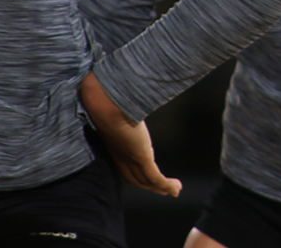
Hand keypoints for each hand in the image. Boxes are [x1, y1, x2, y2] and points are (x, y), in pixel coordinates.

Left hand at [79, 72, 179, 196]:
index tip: (147, 175)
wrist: (104, 101)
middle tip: (163, 188)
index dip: (137, 174)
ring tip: (174, 188)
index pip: (125, 167)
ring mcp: (130, 158)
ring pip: (147, 181)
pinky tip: (176, 188)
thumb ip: (121, 104)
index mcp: (113, 146)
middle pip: (136, 179)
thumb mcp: (115, 107)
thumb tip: (126, 92)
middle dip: (150, 185)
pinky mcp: (140, 157)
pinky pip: (156, 178)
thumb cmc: (107, 99)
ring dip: (161, 188)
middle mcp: (120, 156)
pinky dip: (166, 185)